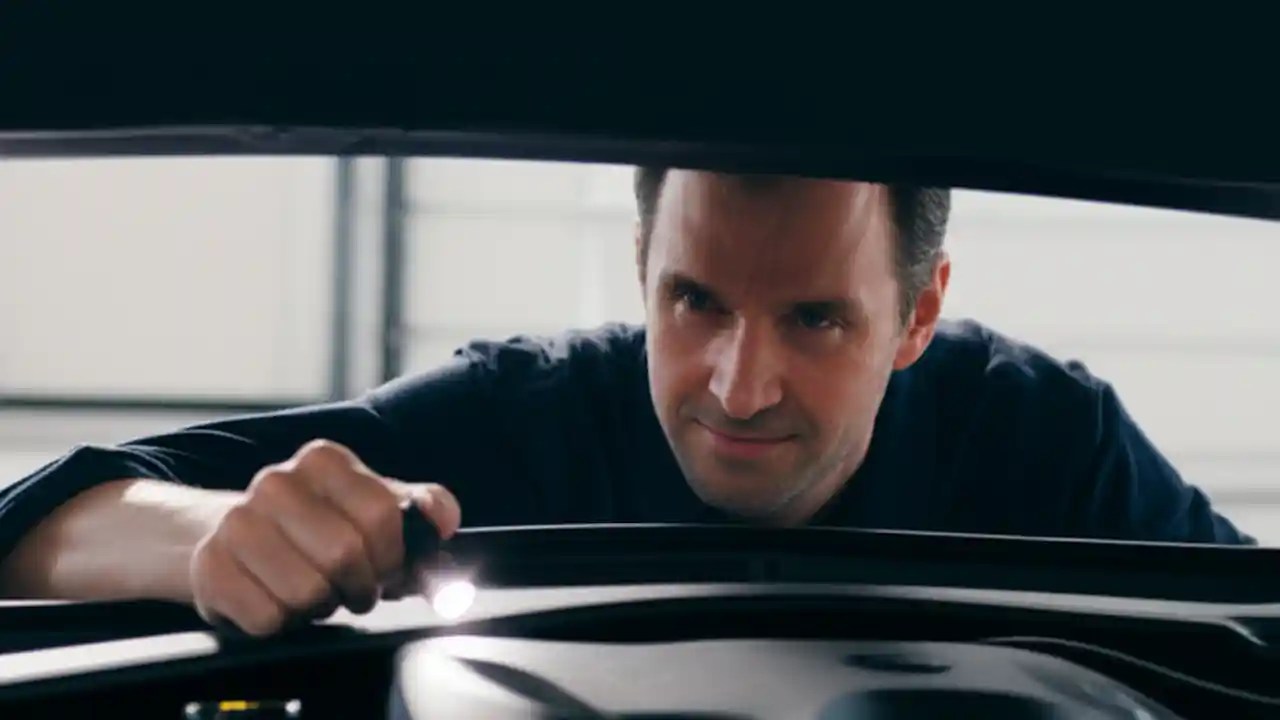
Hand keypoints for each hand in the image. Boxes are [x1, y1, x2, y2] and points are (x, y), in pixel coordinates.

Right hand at [189, 439, 460, 635]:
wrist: (229, 536)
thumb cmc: (315, 529)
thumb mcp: (371, 507)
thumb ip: (420, 508)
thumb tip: (444, 520)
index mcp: (322, 461)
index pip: (381, 514)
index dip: (393, 556)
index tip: (386, 567)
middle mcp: (275, 482)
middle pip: (344, 555)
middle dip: (359, 585)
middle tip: (353, 589)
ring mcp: (237, 524)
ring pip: (306, 592)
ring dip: (320, 606)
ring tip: (314, 593)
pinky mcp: (210, 567)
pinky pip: (268, 618)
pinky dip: (283, 622)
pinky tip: (277, 600)